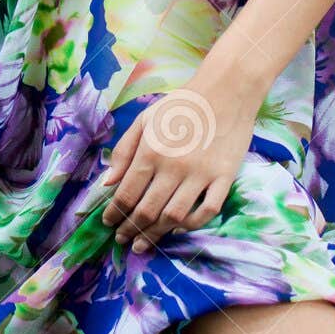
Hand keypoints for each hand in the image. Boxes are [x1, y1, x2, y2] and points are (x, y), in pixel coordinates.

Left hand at [99, 67, 262, 254]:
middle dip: (130, 229)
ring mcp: (201, 174)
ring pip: (174, 217)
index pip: (127, 193)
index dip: (114, 213)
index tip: (108, 223)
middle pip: (147, 210)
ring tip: (143, 243)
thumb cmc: (182, 103)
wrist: (227, 89)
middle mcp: (174, 166)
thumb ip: (124, 150)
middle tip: (122, 239)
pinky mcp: (224, 178)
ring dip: (155, 235)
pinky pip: (207, 212)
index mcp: (151, 150)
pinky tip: (178, 228)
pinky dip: (191, 225)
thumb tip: (107, 183)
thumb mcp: (146, 118)